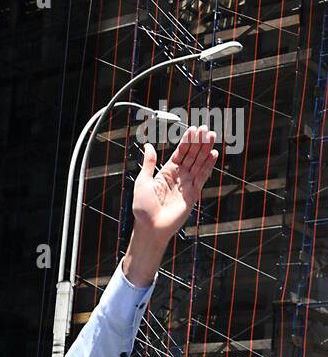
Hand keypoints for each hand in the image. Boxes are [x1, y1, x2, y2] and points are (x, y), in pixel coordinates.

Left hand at [131, 127, 217, 241]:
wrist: (151, 228)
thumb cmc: (143, 208)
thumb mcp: (142, 182)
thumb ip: (149, 163)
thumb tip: (148, 145)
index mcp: (166, 172)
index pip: (180, 153)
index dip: (187, 141)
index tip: (193, 129)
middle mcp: (179, 177)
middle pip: (191, 155)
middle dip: (198, 142)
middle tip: (205, 129)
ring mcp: (187, 185)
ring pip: (198, 163)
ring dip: (205, 150)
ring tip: (211, 136)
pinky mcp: (193, 194)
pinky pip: (202, 177)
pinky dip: (208, 166)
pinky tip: (213, 154)